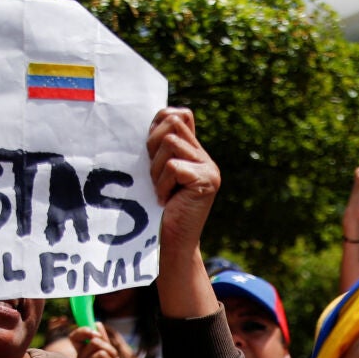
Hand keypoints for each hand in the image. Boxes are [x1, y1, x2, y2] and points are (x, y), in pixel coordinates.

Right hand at [71, 324, 130, 357]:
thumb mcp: (109, 353)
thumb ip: (103, 339)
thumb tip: (97, 323)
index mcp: (83, 352)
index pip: (74, 337)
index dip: (84, 331)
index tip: (96, 334)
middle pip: (94, 342)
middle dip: (109, 347)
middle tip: (115, 356)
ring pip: (101, 353)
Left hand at [147, 107, 219, 246]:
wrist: (171, 242)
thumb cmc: (158, 209)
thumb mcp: (156, 172)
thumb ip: (158, 148)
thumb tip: (150, 121)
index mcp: (194, 152)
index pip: (178, 114)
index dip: (158, 124)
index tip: (150, 150)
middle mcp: (205, 157)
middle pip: (173, 122)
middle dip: (153, 145)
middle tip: (154, 174)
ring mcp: (209, 168)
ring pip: (170, 142)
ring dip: (156, 169)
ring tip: (162, 190)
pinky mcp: (207, 180)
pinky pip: (173, 166)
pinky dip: (162, 184)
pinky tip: (166, 200)